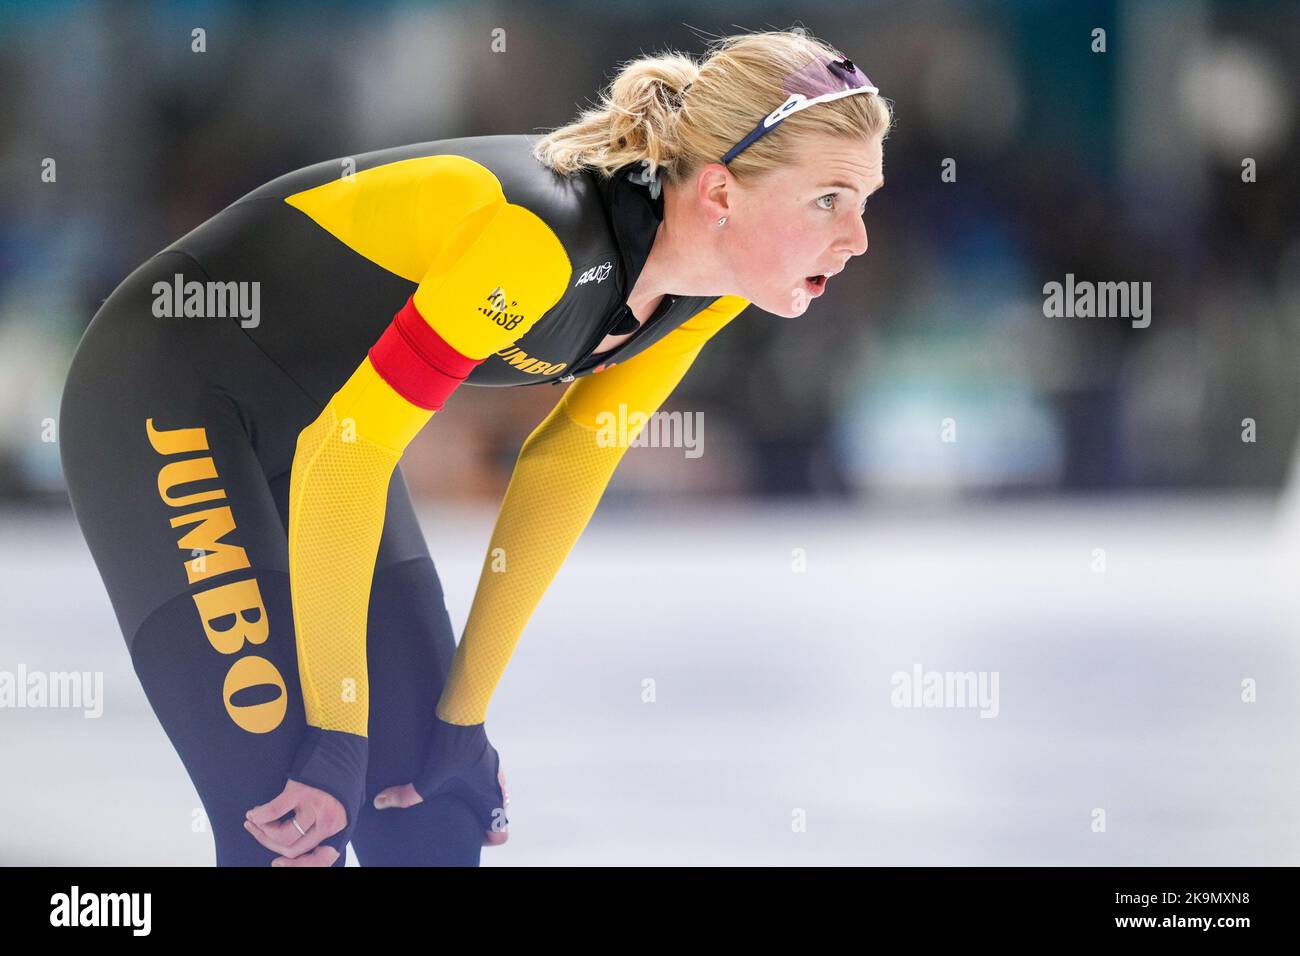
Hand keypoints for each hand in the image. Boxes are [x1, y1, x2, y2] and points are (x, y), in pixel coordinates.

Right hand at [244, 779, 347, 865]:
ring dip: (262, 832)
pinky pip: (273, 813)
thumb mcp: (342, 809)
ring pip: (282, 836)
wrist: (344, 749)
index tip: (276, 862)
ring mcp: (314, 807)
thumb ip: (326, 828)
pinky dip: (259, 816)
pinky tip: (254, 813)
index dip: (296, 866)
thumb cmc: (340, 781)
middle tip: (257, 832)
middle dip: (270, 843)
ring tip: (254, 822)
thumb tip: (301, 849)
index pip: (320, 860)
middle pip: (292, 849)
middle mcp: (328, 822)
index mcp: (339, 829)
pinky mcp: (301, 792)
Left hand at [373, 717, 509, 845]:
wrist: (463, 713)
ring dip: (479, 801)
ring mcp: (495, 770)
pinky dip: (478, 785)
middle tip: (460, 818)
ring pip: (494, 796)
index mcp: (487, 797)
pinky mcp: (489, 757)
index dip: (485, 837)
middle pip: (496, 815)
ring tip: (458, 798)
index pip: (500, 831)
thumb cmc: (453, 747)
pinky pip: (490, 780)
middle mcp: (496, 786)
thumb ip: (407, 794)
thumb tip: (380, 802)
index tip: (469, 833)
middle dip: (480, 821)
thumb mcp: (429, 775)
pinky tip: (459, 777)